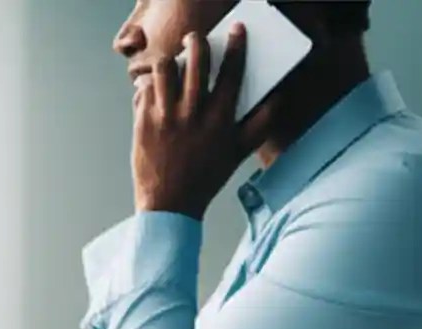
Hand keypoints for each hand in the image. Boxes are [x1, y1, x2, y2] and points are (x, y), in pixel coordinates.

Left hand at [133, 23, 276, 219]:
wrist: (169, 204)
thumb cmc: (206, 178)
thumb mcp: (239, 153)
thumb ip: (261, 124)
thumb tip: (278, 98)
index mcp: (219, 119)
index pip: (232, 72)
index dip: (236, 46)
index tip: (236, 31)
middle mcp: (192, 114)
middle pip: (197, 61)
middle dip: (198, 42)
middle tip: (196, 38)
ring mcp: (165, 117)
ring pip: (165, 69)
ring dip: (169, 62)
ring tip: (172, 65)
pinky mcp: (143, 122)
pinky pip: (144, 90)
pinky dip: (149, 86)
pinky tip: (154, 91)